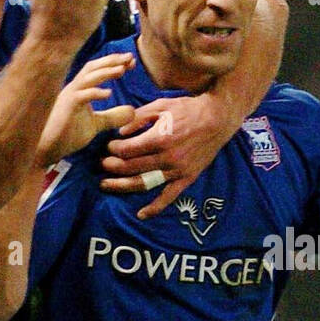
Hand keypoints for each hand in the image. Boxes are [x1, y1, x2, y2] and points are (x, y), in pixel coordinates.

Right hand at [37, 55, 136, 165]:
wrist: (46, 150)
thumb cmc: (66, 136)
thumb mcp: (95, 124)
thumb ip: (112, 116)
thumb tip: (132, 111)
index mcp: (79, 90)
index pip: (97, 70)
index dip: (113, 64)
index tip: (131, 61)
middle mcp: (73, 89)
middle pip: (93, 68)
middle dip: (112, 61)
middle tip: (130, 57)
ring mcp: (68, 97)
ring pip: (87, 78)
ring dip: (105, 72)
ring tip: (122, 69)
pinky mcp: (66, 108)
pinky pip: (81, 96)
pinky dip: (95, 92)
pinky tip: (108, 93)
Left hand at [100, 93, 234, 219]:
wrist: (217, 119)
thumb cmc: (187, 109)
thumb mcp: (160, 105)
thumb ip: (138, 118)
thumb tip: (119, 133)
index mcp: (160, 138)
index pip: (127, 150)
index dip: (113, 149)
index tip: (109, 146)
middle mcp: (167, 157)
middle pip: (131, 167)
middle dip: (112, 166)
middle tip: (102, 164)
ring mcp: (177, 170)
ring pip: (144, 183)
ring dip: (122, 185)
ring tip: (106, 184)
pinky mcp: (187, 178)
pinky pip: (169, 196)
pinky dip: (155, 207)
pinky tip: (141, 214)